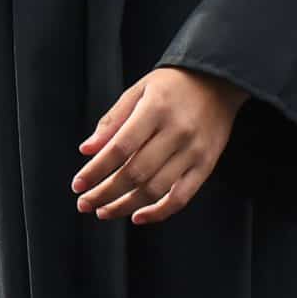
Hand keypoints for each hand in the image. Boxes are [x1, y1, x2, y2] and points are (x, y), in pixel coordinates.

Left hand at [72, 68, 246, 223]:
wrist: (219, 81)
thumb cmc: (172, 85)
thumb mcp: (139, 90)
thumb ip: (113, 120)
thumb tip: (87, 151)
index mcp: (156, 109)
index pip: (120, 148)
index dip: (96, 170)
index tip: (77, 185)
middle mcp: (176, 132)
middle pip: (135, 173)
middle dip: (105, 193)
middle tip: (84, 204)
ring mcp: (193, 151)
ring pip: (155, 190)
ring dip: (125, 206)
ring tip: (103, 211)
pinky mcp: (206, 165)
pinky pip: (181, 198)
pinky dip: (158, 213)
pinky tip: (137, 216)